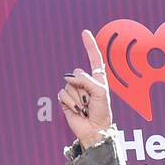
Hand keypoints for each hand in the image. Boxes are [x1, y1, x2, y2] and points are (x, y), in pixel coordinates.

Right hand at [58, 28, 113, 146]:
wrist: (95, 131)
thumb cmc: (102, 113)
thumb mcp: (100, 92)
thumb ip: (86, 79)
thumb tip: (68, 77)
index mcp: (98, 79)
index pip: (94, 59)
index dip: (90, 45)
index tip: (85, 33)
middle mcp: (85, 83)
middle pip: (77, 72)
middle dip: (83, 87)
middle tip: (90, 101)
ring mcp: (75, 91)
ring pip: (69, 84)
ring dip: (78, 98)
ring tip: (85, 108)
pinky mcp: (66, 100)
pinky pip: (63, 94)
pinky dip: (70, 103)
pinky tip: (77, 111)